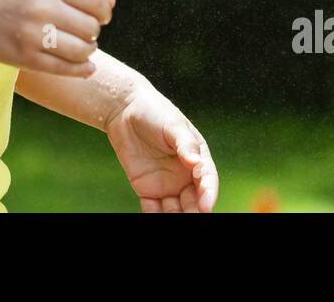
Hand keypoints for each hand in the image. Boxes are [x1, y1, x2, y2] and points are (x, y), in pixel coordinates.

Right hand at [0, 0, 114, 76]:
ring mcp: (33, 34)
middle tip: (82, 32)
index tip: (98, 16)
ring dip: (88, 51)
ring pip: (82, 50)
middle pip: (90, 27)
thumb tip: (111, 3)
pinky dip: (82, 69)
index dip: (103, 12)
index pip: (95, 1)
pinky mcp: (27, 58)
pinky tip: (85, 66)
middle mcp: (41, 7)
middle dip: (92, 32)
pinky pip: (66, 69)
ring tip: (80, 47)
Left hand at [105, 82, 217, 211]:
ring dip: (176, 218)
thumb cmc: (154, 112)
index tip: (207, 207)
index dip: (209, 194)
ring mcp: (166, 185)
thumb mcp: (173, 124)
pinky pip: (153, 210)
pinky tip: (154, 220)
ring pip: (175, 210)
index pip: (207, 180)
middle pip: (194, 201)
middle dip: (195, 212)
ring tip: (173, 222)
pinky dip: (155, 218)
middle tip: (193, 218)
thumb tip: (196, 162)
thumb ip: (185, 143)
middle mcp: (184, 176)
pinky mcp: (146, 190)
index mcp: (197, 158)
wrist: (124, 110)